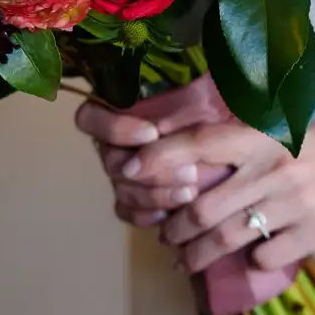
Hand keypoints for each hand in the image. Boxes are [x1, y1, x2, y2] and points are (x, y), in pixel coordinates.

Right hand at [74, 76, 233, 227]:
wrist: (224, 149)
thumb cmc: (210, 113)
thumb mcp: (199, 99)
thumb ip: (184, 98)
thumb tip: (181, 104)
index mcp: (117, 110)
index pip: (90, 118)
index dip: (114, 128)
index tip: (152, 133)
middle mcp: (112, 143)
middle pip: (110, 162)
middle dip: (151, 169)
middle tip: (189, 171)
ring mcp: (119, 174)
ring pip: (121, 189)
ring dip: (154, 194)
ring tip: (190, 193)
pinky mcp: (129, 200)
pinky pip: (125, 212)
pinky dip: (145, 215)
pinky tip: (168, 215)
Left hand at [121, 112, 314, 272]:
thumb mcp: (296, 133)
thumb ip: (252, 144)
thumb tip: (202, 162)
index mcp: (266, 134)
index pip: (198, 143)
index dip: (158, 159)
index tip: (131, 172)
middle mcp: (274, 165)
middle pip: (202, 204)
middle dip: (173, 227)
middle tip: (164, 235)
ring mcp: (295, 202)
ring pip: (226, 236)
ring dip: (197, 253)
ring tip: (184, 259)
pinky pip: (265, 255)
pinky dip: (252, 260)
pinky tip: (252, 258)